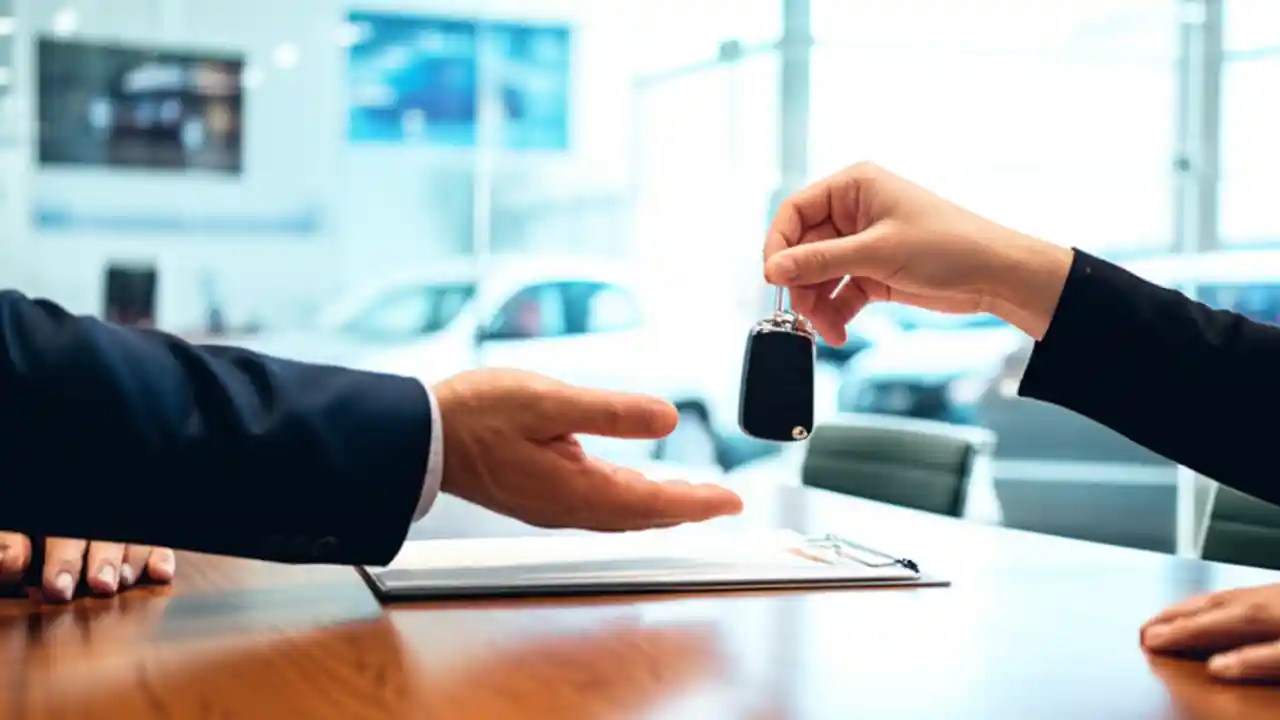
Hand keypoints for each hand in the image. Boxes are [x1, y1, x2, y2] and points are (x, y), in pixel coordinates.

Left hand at [0, 532, 175, 602]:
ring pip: (134, 536)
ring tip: (124, 580)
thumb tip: (12, 558)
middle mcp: (93, 516)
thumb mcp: (12, 530)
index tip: (59, 588)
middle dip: (104, 558)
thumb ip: (6, 543)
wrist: (39, 533)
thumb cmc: (25, 540)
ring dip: (132, 559)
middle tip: (101, 585)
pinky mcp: (141, 536)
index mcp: (56, 513)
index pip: (65, 531)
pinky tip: (161, 573)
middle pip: (105, 531)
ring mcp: (118, 525)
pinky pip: (157, 541)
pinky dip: (161, 556)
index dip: (64, 559)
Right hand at [432, 369, 742, 530]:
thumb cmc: (474, 415)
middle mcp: (568, 508)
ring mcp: (552, 505)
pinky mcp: (539, 495)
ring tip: (691, 496)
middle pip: (642, 515)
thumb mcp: (548, 400)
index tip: (732, 501)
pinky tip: (632, 485)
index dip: (696, 503)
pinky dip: (629, 498)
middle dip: (685, 508)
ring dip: (659, 505)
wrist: (419, 437)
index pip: (653, 504)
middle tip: (722, 501)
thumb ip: (610, 412)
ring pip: (621, 512)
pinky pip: (598, 505)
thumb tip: (668, 417)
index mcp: (576, 490)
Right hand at [762, 162, 1073, 342]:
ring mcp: (863, 243)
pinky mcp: (874, 272)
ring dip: (817, 304)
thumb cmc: (948, 245)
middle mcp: (854, 211)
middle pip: (803, 248)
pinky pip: (839, 292)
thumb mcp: (877, 252)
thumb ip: (820, 261)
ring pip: (819, 275)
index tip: (772, 278)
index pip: (795, 211)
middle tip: (802, 313)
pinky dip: (835, 312)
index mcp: (854, 187)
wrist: (995, 275)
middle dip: (802, 284)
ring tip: (826, 329)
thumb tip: (773, 268)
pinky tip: (838, 331)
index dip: (779, 244)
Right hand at [1141, 583, 1279, 681]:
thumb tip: (1217, 668)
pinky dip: (1204, 602)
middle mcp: (1249, 599)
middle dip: (1167, 618)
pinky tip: (1208, 606)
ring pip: (1209, 599)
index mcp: (1251, 615)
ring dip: (1183, 608)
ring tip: (1166, 616)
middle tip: (1143, 628)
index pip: (1199, 626)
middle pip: (1197, 607)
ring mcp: (1259, 592)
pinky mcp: (1271, 591)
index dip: (1171, 635)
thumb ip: (1256, 659)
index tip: (1147, 642)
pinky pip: (1224, 595)